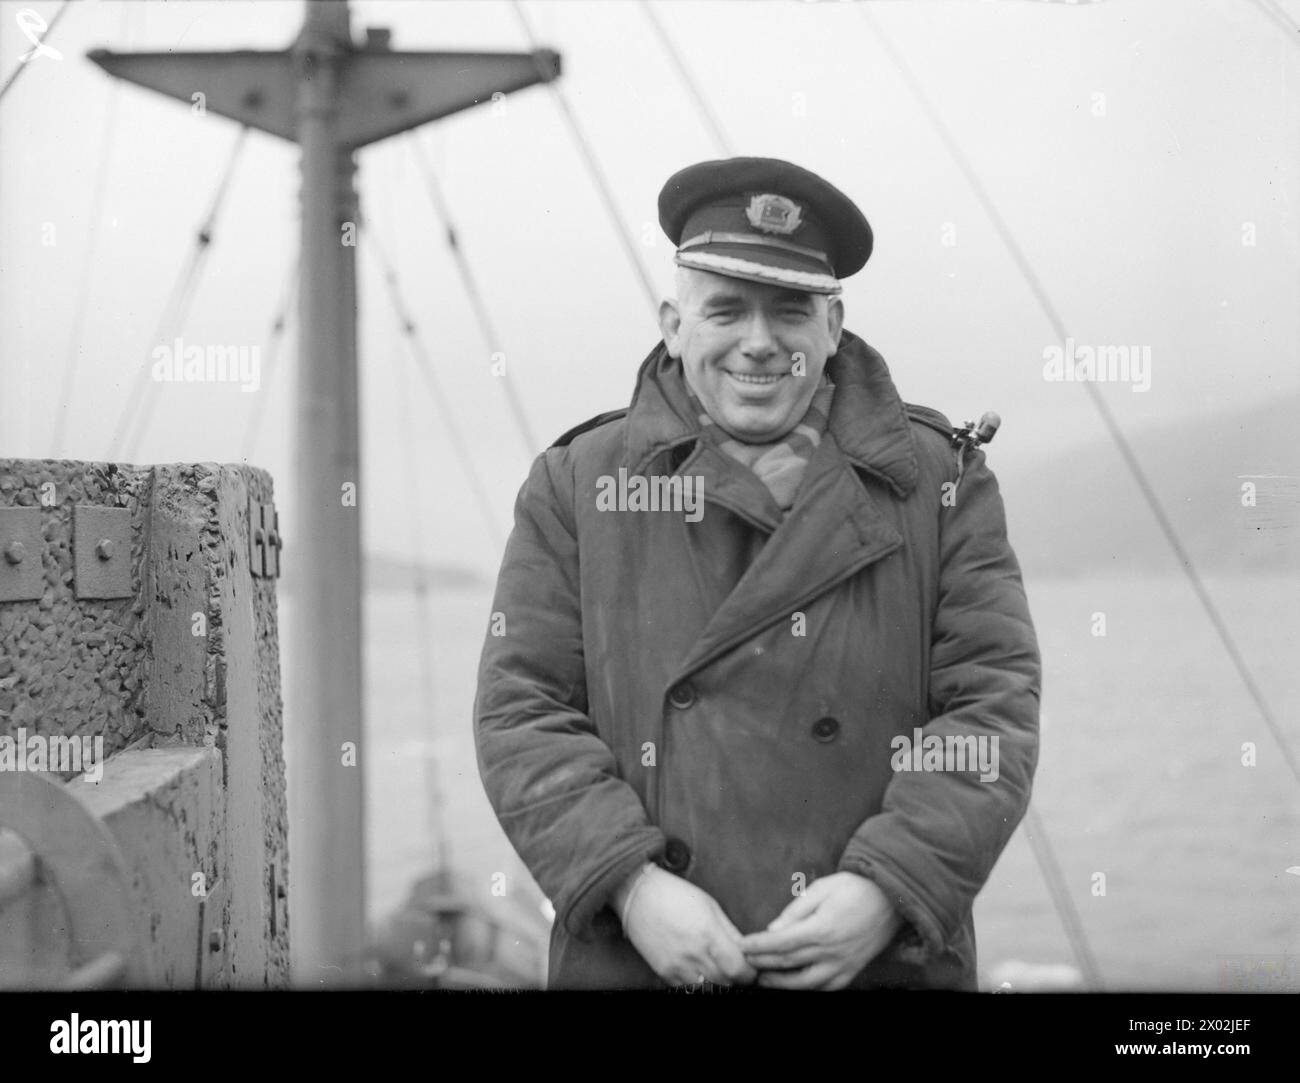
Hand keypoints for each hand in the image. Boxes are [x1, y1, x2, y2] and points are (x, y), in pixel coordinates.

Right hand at [616, 864, 757, 986]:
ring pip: (708, 990)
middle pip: (726, 982)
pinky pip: (687, 989)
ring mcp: (676, 966)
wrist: (638, 895)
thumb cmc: (676, 895)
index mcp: (708, 934)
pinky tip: (697, 968)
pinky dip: (697, 983)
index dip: (749, 972)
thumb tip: (748, 952)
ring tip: (715, 965)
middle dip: (735, 977)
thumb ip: (730, 932)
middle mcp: (693, 953)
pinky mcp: (663, 972)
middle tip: (734, 965)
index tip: (750, 967)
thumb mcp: (710, 906)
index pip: (739, 970)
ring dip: (716, 981)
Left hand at [739, 872, 903, 989]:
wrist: (891, 898)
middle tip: (744, 961)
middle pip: (788, 963)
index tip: (741, 946)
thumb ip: (795, 911)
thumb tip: (772, 930)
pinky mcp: (852, 971)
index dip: (757, 946)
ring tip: (762, 978)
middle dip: (762, 963)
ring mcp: (843, 965)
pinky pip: (826, 988)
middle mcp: (831, 952)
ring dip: (780, 982)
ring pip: (805, 983)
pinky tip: (794, 984)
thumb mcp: (822, 889)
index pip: (780, 943)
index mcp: (821, 929)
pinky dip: (807, 989)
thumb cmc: (854, 888)